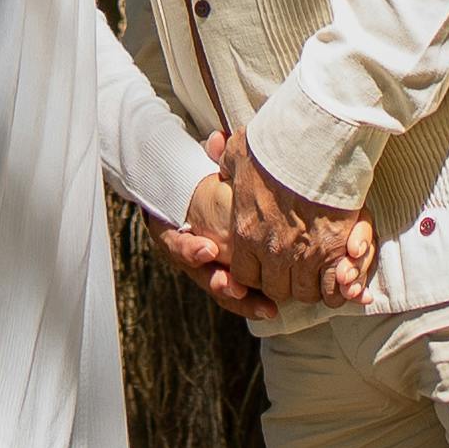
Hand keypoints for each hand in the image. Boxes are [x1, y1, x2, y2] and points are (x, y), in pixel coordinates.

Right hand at [149, 149, 271, 322]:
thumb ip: (210, 157)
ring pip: (223, 291)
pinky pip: (238, 295)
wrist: (181, 203)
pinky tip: (271, 309)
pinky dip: (252, 302)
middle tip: (235, 288)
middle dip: (221, 284)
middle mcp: (191, 256)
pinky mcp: (226, 278)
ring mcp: (208, 270)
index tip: (206, 250)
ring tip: (265, 307)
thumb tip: (218, 138)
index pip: (178, 246)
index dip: (190, 251)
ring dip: (243, 300)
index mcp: (177, 232)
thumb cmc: (196, 187)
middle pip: (203, 276)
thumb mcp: (196, 170)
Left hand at [232, 142, 378, 307]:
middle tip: (296, 268)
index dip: (257, 271)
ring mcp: (304, 254)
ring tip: (319, 270)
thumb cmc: (277, 144)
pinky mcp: (334, 251)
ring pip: (306, 292)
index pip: (245, 274)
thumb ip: (226, 158)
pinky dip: (336, 287)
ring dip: (311, 284)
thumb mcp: (240, 149)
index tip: (267, 263)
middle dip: (284, 281)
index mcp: (246, 232)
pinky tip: (340, 275)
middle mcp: (273, 251)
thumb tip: (214, 146)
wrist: (316, 142)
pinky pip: (333, 288)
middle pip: (276, 289)